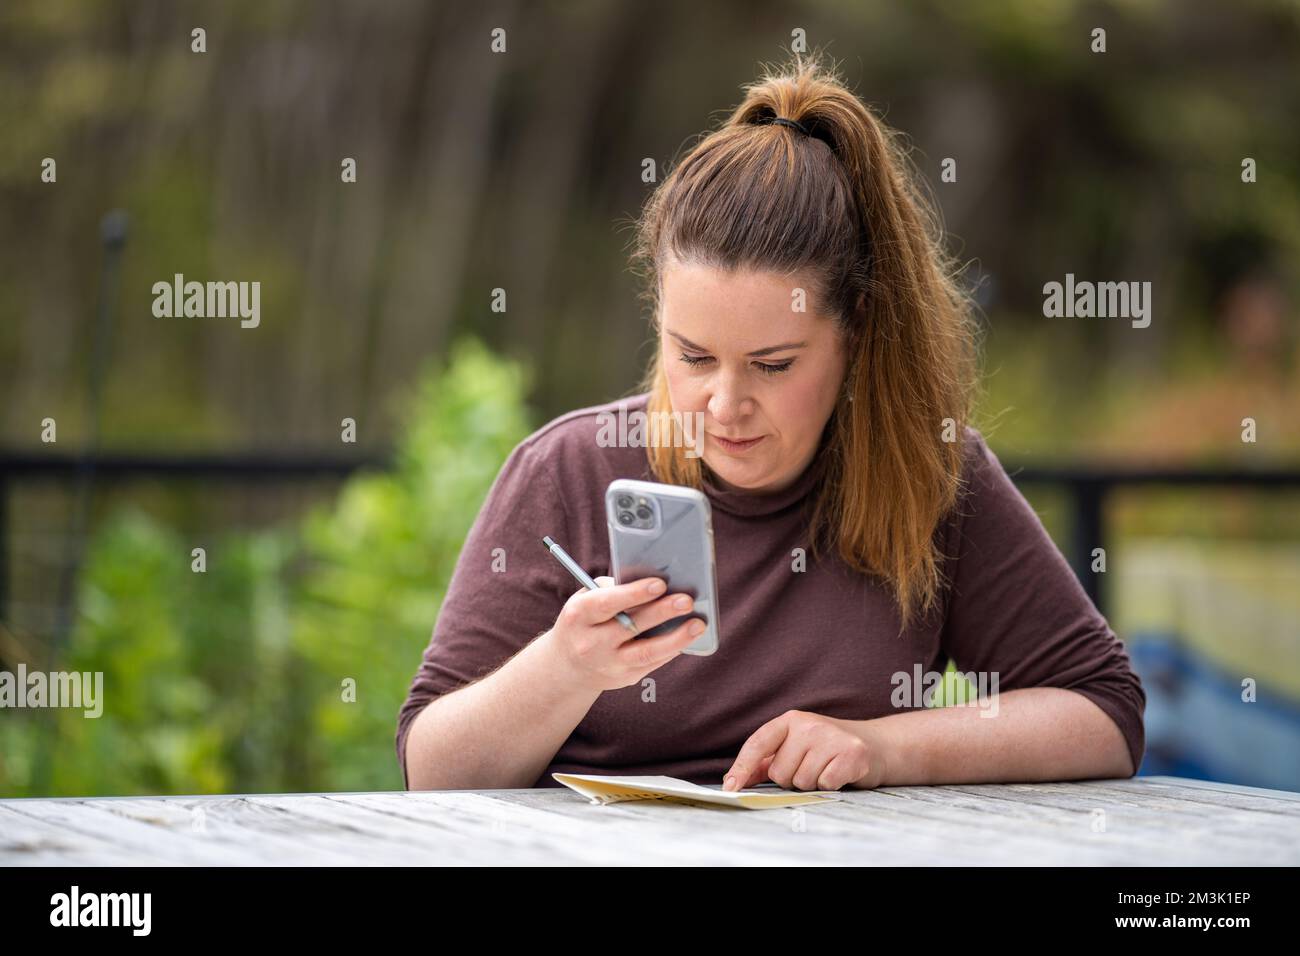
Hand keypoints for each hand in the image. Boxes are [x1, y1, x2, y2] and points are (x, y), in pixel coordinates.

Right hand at [542, 575, 705, 692]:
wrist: (569, 667)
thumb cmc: (585, 620)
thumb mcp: (586, 600)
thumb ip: (613, 588)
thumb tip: (655, 583)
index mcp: (579, 616)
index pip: (606, 603)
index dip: (634, 594)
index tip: (660, 583)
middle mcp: (591, 643)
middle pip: (630, 627)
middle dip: (661, 612)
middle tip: (687, 600)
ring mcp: (608, 664)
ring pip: (646, 653)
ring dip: (676, 638)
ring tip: (698, 624)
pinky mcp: (625, 678)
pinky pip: (653, 663)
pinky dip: (673, 649)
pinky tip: (688, 637)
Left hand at [722, 710, 889, 791]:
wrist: (877, 746)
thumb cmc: (830, 749)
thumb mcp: (798, 746)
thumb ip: (767, 761)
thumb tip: (736, 778)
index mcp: (791, 720)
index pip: (758, 744)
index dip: (742, 767)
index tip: (730, 787)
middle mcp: (808, 725)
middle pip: (779, 772)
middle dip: (791, 778)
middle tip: (811, 767)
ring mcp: (830, 737)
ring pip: (801, 782)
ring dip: (812, 783)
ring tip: (826, 769)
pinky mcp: (850, 753)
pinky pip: (824, 784)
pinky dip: (830, 786)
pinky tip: (839, 774)